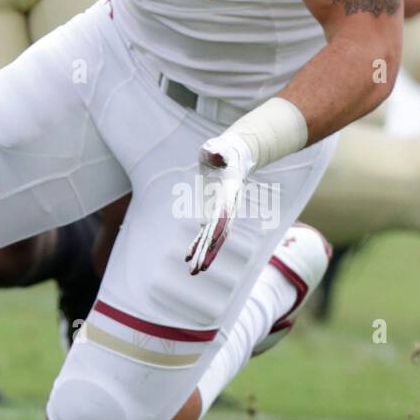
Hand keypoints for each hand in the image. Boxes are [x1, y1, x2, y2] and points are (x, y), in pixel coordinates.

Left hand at [186, 132, 253, 275]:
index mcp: (229, 194)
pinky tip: (188, 257)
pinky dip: (198, 245)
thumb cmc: (222, 151)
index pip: (224, 215)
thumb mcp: (217, 148)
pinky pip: (206, 233)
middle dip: (209, 251)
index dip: (218, 230)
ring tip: (193, 271)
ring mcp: (221, 213)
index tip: (211, 241)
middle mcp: (227, 208)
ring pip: (214, 238)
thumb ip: (216, 151)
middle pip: (219, 233)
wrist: (231, 156)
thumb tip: (215, 154)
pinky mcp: (212, 213)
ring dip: (204, 254)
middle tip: (199, 269)